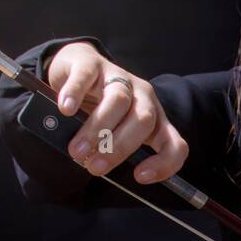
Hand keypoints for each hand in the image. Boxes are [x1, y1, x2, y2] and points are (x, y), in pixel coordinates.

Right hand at [45, 41, 188, 184]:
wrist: (77, 67)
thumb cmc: (98, 108)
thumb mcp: (114, 133)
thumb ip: (113, 150)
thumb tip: (95, 167)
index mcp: (154, 119)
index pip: (174, 143)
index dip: (164, 163)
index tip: (139, 176)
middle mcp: (142, 96)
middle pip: (143, 120)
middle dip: (119, 148)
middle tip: (94, 166)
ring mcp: (119, 77)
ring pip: (118, 100)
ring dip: (97, 129)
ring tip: (77, 150)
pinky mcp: (92, 64)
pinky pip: (86, 77)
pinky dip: (75, 94)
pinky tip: (66, 110)